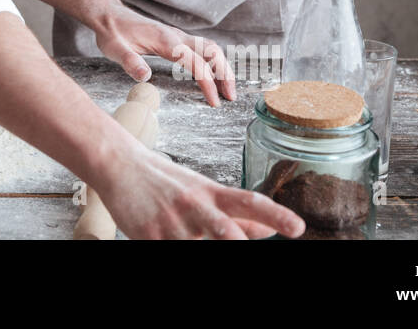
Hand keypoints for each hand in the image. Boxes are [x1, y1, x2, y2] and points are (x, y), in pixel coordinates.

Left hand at [91, 0, 236, 105]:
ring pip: (210, 48)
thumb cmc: (112, 33)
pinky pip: (202, 49)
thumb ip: (129, 62)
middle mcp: (176, 36)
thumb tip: (145, 77)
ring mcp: (178, 36)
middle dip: (225, 73)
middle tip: (231, 97)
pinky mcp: (176, 39)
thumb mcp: (114, 49)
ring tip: (227, 90)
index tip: (214, 102)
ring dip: (223, 67)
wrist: (109, 15)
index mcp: (165, 40)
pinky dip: (214, 62)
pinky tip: (214, 76)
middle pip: (212, 51)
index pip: (195, 62)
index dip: (208, 83)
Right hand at [97, 139, 305, 238]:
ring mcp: (172, 223)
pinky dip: (176, 250)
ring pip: (197, 248)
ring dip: (199, 246)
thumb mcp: (200, 191)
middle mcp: (195, 207)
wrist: (119, 165)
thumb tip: (271, 231)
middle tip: (242, 244)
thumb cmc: (164, 181)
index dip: (276, 215)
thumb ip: (235, 214)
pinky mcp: (149, 235)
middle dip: (236, 243)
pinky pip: (169, 252)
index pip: (249, 203)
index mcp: (211, 194)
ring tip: (195, 238)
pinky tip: (173, 242)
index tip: (299, 228)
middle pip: (226, 232)